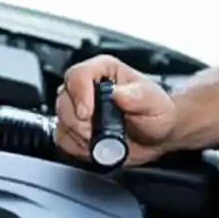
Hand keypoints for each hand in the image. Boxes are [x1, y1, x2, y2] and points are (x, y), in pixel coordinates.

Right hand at [54, 54, 177, 165]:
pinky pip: (63, 139)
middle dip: (80, 122)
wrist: (157, 136)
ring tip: (104, 139)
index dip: (79, 94)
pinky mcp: (75, 128)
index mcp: (103, 70)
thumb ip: (138, 96)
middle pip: (64, 100)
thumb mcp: (154, 102)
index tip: (87, 113)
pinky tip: (97, 146)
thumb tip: (118, 93)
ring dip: (80, 136)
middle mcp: (86, 87)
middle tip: (101, 132)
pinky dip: (78, 147)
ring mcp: (78, 108)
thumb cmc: (156, 112)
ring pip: (61, 121)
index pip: (78, 75)